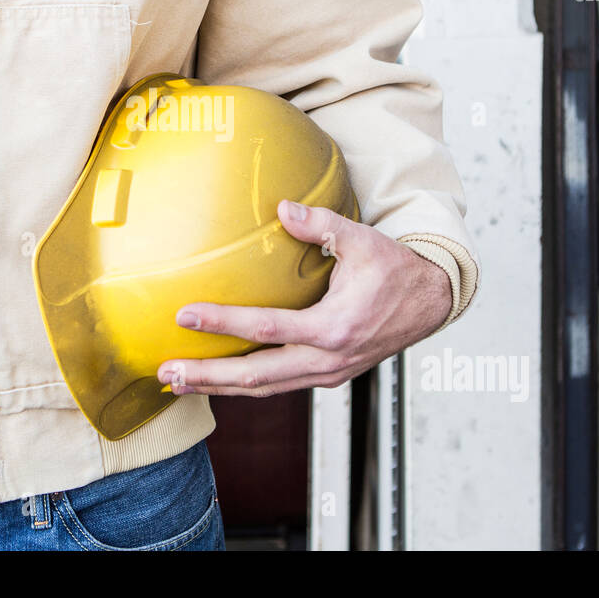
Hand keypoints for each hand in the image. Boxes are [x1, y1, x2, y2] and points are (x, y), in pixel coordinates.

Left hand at [156, 200, 452, 396]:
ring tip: (178, 383)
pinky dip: (245, 385)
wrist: (431, 302)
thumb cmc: (395, 269)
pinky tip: (218, 379)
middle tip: (167, 372)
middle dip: (208, 376)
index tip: (184, 315)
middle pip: (256, 376)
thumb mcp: (362, 239)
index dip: (222, 322)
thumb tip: (281, 208)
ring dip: (220, 387)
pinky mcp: (328, 376)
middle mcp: (328, 360)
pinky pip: (280, 386)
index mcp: (333, 328)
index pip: (265, 328)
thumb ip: (321, 224)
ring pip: (265, 389)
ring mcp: (328, 373)